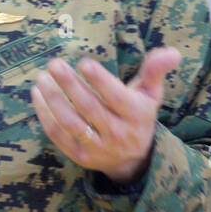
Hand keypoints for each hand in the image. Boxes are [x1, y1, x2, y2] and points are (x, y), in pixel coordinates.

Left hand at [31, 47, 181, 181]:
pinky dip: (45, 115)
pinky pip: (58, 135)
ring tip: (42, 78)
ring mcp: (96, 148)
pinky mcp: (79, 156)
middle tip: (54, 64)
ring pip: (70, 123)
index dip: (100, 80)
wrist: (132, 160)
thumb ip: (156, 70)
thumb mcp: (151, 94)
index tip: (84, 62)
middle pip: (89, 108)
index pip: (116, 97)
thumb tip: (172, 52)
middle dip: (70, 84)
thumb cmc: (138, 116)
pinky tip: (37, 95)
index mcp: (135, 115)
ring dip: (53, 99)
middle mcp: (117, 134)